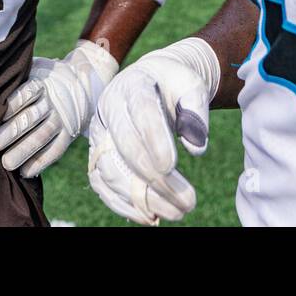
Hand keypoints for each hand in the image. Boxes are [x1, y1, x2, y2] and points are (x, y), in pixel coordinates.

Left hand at [0, 39, 118, 177]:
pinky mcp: (69, 134)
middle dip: (13, 132)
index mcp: (42, 83)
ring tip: (7, 164)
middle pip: (32, 117)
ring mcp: (62, 119)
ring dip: (24, 151)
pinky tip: (25, 172)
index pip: (27, 93)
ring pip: (42, 136)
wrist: (80, 84)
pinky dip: (41, 162)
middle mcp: (52, 102)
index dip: (12, 105)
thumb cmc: (43, 78)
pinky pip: (56, 150)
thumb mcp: (33, 68)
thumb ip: (16, 76)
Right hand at [87, 37, 219, 224]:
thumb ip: (196, 110)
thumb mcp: (190, 84)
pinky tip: (150, 216)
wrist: (152, 79)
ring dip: (142, 197)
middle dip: (155, 177)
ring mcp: (99, 132)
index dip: (154, 140)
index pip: (141, 112)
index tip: (172, 166)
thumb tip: (197, 148)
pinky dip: (123, 204)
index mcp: (133, 85)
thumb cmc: (174, 84)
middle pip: (126, 146)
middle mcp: (109, 108)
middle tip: (187, 200)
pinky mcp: (98, 153)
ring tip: (175, 212)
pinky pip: (102, 183)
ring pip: (111, 169)